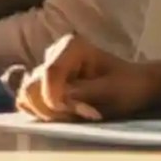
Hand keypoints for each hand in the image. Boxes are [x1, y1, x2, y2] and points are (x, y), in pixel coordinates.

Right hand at [6, 34, 154, 121]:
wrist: (133, 86)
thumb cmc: (127, 85)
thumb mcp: (112, 90)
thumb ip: (84, 93)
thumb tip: (60, 99)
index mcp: (71, 46)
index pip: (49, 73)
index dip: (59, 99)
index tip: (87, 114)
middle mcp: (53, 53)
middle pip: (32, 86)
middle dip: (53, 108)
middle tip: (83, 115)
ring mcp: (45, 68)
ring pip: (27, 96)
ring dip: (49, 113)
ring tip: (76, 115)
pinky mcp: (42, 84)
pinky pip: (28, 102)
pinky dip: (43, 113)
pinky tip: (66, 114)